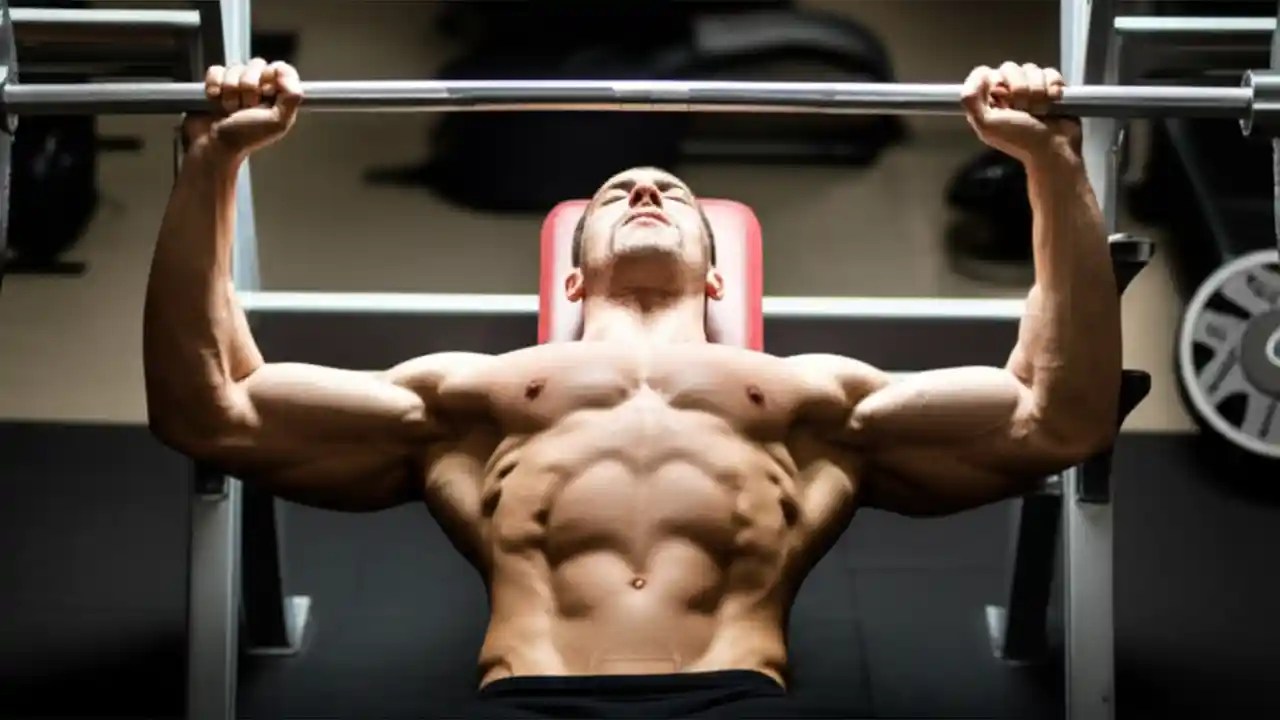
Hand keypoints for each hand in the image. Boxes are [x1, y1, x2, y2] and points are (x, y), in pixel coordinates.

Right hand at [182, 59, 302, 158]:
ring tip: (231, 109)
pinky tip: (216, 101)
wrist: (214, 145)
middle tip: (246, 108)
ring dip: (231, 91)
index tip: (266, 92)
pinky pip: (216, 70)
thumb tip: (285, 71)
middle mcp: (260, 88)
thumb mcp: (278, 122)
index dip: (271, 77)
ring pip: (235, 67)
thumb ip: (292, 96)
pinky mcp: (217, 83)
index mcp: (278, 96)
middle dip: (249, 87)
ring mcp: (237, 84)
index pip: (281, 68)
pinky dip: (214, 86)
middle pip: (256, 65)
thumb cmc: (245, 137)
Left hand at [961, 62, 1080, 164]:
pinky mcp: (1050, 87)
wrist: (1054, 148)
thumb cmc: (1021, 140)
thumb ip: (971, 100)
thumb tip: (979, 74)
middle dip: (1019, 89)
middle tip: (1023, 109)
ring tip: (1039, 110)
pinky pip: (1050, 73)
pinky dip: (1053, 87)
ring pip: (1030, 69)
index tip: (1002, 99)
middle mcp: (1006, 93)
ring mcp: (1029, 88)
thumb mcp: (986, 125)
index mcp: (988, 101)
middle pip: (1009, 68)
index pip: (985, 73)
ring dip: (1037, 90)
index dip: (995, 82)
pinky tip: (1052, 102)